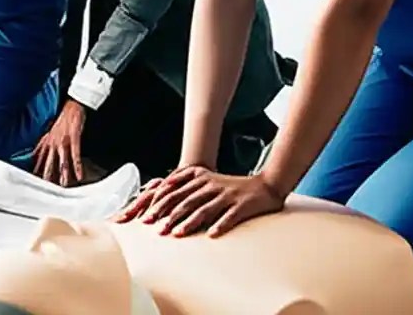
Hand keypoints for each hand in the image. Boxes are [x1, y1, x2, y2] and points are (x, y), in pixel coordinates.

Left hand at [32, 100, 86, 185]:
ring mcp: (63, 141)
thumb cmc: (62, 120)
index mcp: (47, 142)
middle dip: (47, 175)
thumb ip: (42, 145)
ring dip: (63, 174)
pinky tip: (79, 174)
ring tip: (63, 185)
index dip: (36, 169)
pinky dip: (77, 165)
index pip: (39, 159)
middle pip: (49, 162)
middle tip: (45, 188)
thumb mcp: (49, 133)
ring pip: (62, 160)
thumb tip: (33, 155)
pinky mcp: (74, 139)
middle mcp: (53, 143)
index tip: (32, 181)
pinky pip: (75, 155)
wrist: (72, 107)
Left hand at [116, 165, 284, 237]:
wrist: (266, 185)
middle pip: (186, 202)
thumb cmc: (233, 186)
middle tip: (156, 229)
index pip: (176, 192)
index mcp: (201, 178)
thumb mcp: (208, 178)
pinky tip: (211, 235)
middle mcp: (212, 186)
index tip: (146, 217)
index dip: (160, 205)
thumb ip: (187, 182)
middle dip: (169, 216)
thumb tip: (163, 186)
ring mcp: (227, 195)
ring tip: (177, 234)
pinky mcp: (242, 205)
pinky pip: (229, 217)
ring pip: (204, 210)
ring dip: (189, 223)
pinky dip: (219, 225)